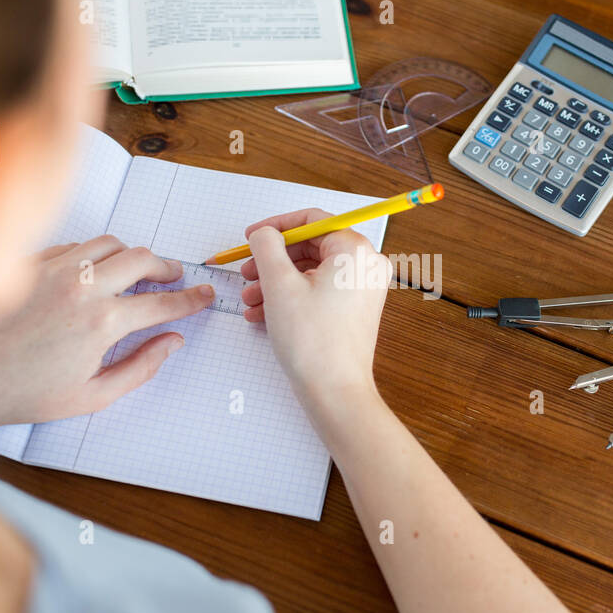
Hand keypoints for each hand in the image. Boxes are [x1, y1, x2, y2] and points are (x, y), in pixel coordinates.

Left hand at [0, 235, 213, 429]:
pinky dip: (93, 254)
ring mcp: (54, 269)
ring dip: (131, 254)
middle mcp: (81, 287)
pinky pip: (74, 245)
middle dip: (167, 267)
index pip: (163, 303)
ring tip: (137, 271)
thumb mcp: (93, 396)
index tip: (205, 296)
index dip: (191, 299)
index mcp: (102, 323)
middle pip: (143, 259)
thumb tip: (172, 341)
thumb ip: (142, 367)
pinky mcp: (30, 263)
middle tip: (174, 278)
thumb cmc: (23, 393)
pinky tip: (94, 271)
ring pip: (110, 243)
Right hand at [239, 209, 390, 403]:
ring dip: (276, 282)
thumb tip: (264, 233)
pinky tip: (263, 314)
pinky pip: (320, 291)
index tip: (251, 237)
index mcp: (355, 249)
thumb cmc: (313, 341)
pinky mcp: (356, 309)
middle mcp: (366, 264)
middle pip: (310, 247)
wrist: (335, 392)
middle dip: (273, 261)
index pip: (311, 220)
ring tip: (250, 300)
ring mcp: (364, 288)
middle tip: (246, 273)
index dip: (275, 227)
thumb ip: (267, 247)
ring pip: (312, 272)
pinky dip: (292, 298)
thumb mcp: (279, 284)